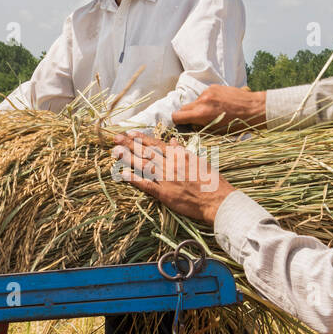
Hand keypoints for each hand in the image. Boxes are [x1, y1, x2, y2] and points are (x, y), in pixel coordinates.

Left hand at [110, 132, 233, 225]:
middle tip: (115, 139)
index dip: (142, 139)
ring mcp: (166, 179)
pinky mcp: (165, 194)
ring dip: (128, 158)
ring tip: (115, 152)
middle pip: (146, 153)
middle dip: (129, 145)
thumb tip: (172, 142)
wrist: (216, 200)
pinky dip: (134, 179)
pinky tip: (122, 174)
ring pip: (143, 165)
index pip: (157, 144)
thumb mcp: (199, 161)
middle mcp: (171, 165)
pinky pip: (146, 185)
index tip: (130, 133)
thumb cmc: (211, 181)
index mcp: (179, 156)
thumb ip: (183, 152)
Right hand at [172, 86, 266, 132]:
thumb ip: (200, 127)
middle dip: (187, 115)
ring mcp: (207, 92)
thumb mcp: (216, 131)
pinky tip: (218, 105)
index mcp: (201, 114)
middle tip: (196, 121)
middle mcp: (202, 101)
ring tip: (212, 112)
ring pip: (194, 101)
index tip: (181, 124)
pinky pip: (204, 95)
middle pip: (184, 108)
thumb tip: (189, 128)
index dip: (177, 121)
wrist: (253, 108)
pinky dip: (207, 101)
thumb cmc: (237, 124)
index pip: (177, 116)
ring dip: (198, 107)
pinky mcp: (213, 87)